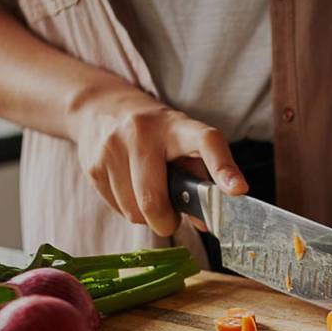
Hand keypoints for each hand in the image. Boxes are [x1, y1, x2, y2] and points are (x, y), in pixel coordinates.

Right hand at [67, 91, 246, 235]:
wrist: (101, 108)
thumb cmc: (155, 135)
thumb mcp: (182, 144)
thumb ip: (200, 181)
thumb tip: (207, 222)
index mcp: (178, 126)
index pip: (206, 143)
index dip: (223, 169)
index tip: (238, 190)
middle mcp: (143, 132)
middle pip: (153, 200)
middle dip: (166, 221)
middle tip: (171, 218)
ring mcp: (113, 147)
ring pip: (134, 211)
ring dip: (145, 217)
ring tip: (148, 195)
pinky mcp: (92, 165)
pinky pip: (117, 208)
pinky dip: (127, 209)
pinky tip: (128, 189)